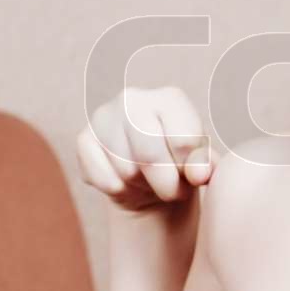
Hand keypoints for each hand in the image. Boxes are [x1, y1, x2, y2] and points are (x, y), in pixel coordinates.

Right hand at [76, 87, 216, 212]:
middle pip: (150, 154)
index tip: (194, 177)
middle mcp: (133, 99)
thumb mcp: (202, 164)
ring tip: (149, 181)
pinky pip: (104, 178)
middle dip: (166, 184)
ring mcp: (103, 116)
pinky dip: (118, 190)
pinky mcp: (83, 139)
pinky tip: (126, 183)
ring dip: (142, 187)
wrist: (148, 179)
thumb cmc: (181, 165)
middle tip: (172, 192)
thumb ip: (206, 166)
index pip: (184, 141)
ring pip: (126, 170)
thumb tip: (199, 174)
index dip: (191, 170)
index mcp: (170, 98)